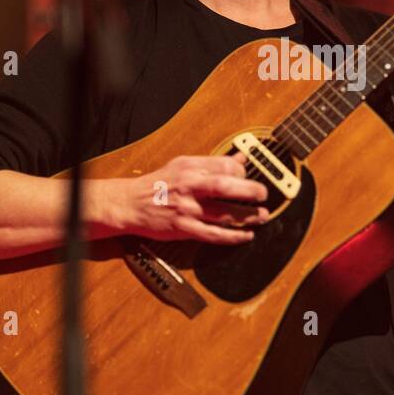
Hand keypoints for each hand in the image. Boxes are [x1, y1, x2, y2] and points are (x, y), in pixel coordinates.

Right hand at [111, 152, 269, 244]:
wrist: (130, 203)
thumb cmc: (157, 183)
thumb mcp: (183, 165)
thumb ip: (212, 163)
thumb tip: (240, 158)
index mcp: (190, 167)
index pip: (224, 165)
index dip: (242, 171)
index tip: (249, 177)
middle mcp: (189, 186)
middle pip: (225, 186)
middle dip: (250, 191)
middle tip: (263, 195)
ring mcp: (187, 209)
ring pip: (223, 213)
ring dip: (247, 217)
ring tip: (262, 216)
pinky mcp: (184, 229)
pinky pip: (213, 234)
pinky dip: (232, 236)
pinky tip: (245, 236)